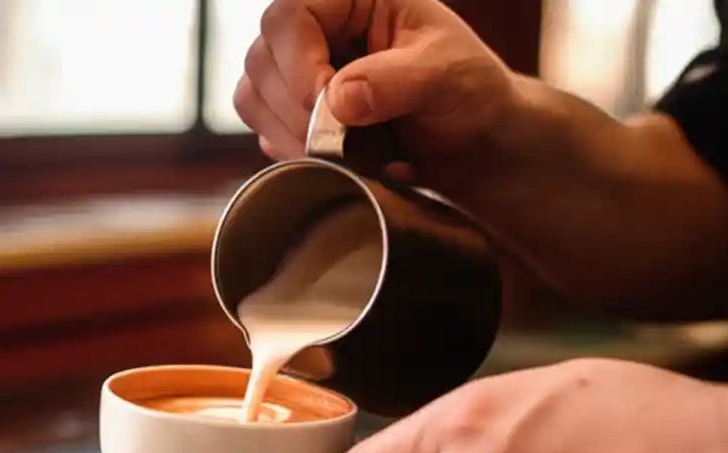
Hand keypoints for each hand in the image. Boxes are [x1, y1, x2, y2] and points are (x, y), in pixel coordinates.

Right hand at [235, 0, 515, 187]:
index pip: (289, 16)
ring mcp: (298, 71)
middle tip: (343, 143)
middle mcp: (317, 28)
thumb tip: (336, 99)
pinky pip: (264, 131)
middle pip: (261, 58)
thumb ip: (395, 81)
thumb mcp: (447, 75)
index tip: (326, 107)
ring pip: (253, 98)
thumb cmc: (468, 92)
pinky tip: (345, 162)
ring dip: (294, 137)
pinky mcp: (293, 113)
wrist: (474, 142)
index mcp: (351, 0)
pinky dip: (298, 154)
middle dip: (297, 111)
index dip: (299, 64)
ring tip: (352, 155)